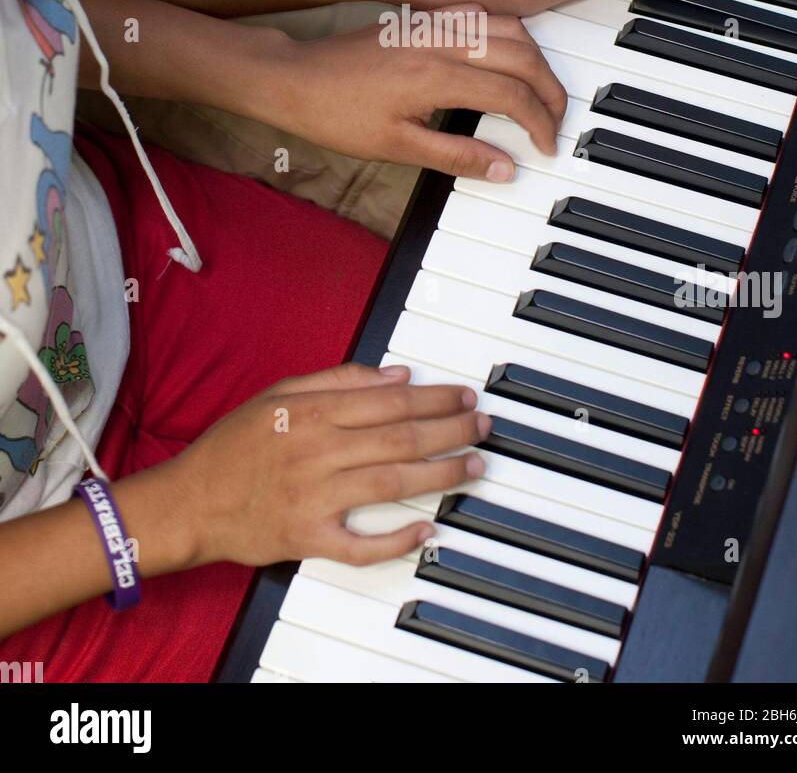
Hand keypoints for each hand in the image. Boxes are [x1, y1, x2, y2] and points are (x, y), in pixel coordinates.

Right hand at [170, 363, 490, 567]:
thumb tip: (394, 375)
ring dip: (440, 474)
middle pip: (400, 438)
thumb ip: (337, 380)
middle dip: (450, 429)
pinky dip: (395, 540)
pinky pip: (360, 545)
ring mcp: (314, 498)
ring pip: (391, 482)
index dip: (434, 398)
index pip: (390, 401)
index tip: (462, 396)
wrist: (189, 501)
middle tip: (482, 426)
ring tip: (473, 465)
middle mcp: (317, 451)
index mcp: (312, 412)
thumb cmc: (233, 446)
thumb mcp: (279, 394)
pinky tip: (426, 530)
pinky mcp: (307, 538)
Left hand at [252, 9, 566, 180]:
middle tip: (555, 120)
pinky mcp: (424, 20)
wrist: (293, 78)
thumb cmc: (336, 114)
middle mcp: (441, 42)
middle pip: (523, 56)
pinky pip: (482, 16)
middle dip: (550, 90)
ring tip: (540, 92)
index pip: (512, 95)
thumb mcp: (397, 148)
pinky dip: (509, 34)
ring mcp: (433, 26)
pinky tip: (510, 55)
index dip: (538, 123)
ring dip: (535, 58)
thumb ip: (456, 157)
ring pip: (509, 29)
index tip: (545, 147)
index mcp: (437, 76)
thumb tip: (505, 169)